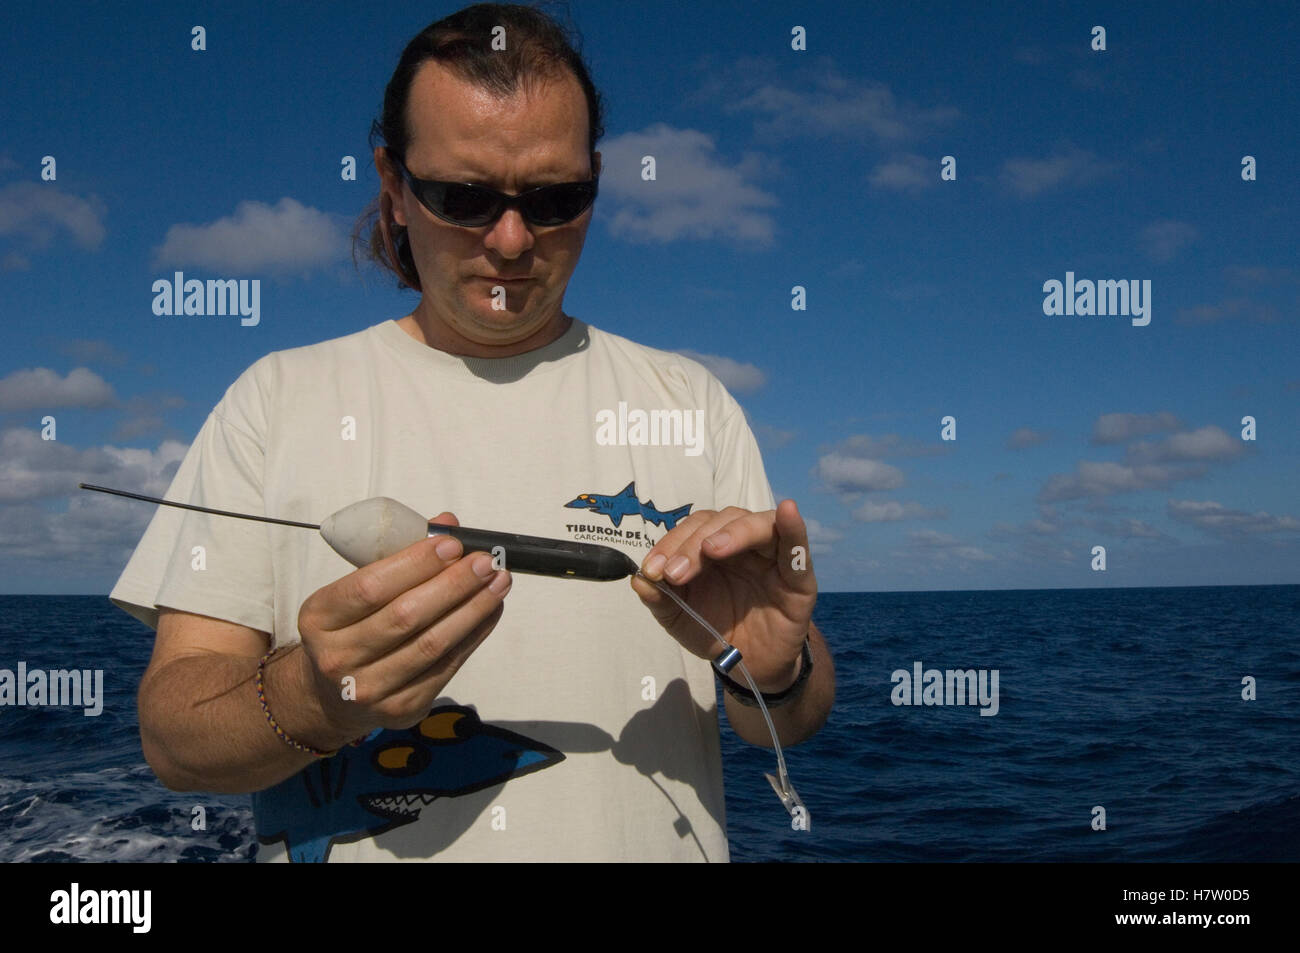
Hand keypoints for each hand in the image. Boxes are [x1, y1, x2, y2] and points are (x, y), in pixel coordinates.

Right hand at [296, 512, 511, 739]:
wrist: (331, 696)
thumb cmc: (351, 627)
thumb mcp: (355, 589)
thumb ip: (398, 555)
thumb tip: (448, 524)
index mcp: (319, 618)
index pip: (370, 587)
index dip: (415, 564)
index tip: (452, 544)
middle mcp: (337, 658)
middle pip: (405, 617)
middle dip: (453, 585)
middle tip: (485, 562)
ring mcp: (368, 690)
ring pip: (431, 645)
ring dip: (473, 609)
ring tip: (499, 583)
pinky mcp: (400, 709)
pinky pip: (446, 667)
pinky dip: (474, 635)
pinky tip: (491, 611)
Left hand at [629, 499, 816, 691]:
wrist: (750, 666)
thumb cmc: (716, 631)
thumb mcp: (680, 618)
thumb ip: (661, 598)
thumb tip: (638, 580)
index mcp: (715, 546)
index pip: (694, 528)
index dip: (672, 543)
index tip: (652, 570)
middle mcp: (744, 544)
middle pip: (722, 521)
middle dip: (694, 543)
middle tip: (674, 572)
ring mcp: (773, 557)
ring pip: (757, 525)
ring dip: (733, 533)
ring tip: (712, 550)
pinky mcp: (799, 577)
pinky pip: (799, 547)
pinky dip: (794, 527)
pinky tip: (788, 512)